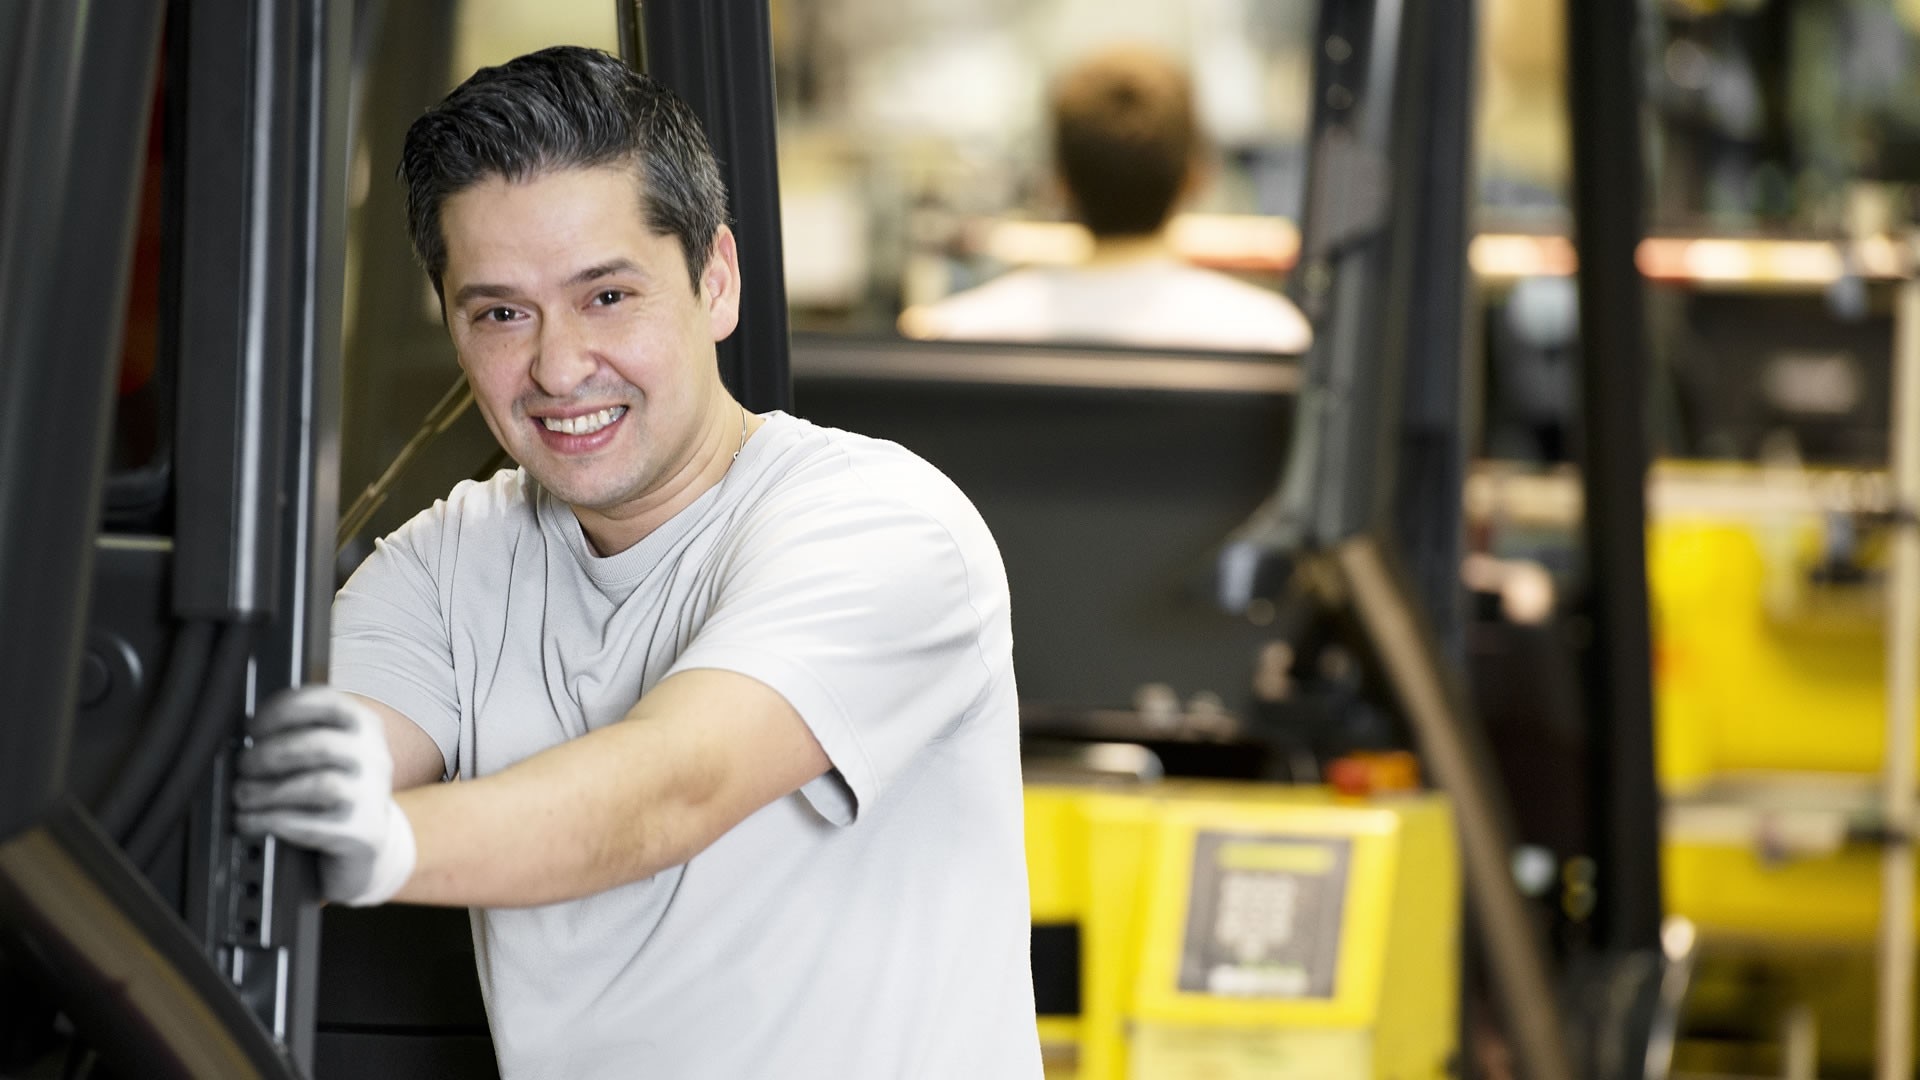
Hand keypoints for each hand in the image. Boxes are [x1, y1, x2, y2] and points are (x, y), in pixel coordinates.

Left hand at [233, 686, 416, 905]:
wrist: (367, 844)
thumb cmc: (333, 791)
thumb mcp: (327, 754)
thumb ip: (297, 734)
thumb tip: (242, 734)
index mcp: (364, 727)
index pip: (328, 703)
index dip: (283, 711)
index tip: (252, 728)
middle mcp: (375, 757)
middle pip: (320, 745)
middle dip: (270, 754)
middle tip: (243, 766)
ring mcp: (371, 797)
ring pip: (318, 786)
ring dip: (268, 791)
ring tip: (242, 796)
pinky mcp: (361, 834)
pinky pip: (311, 826)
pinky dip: (271, 821)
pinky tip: (250, 821)